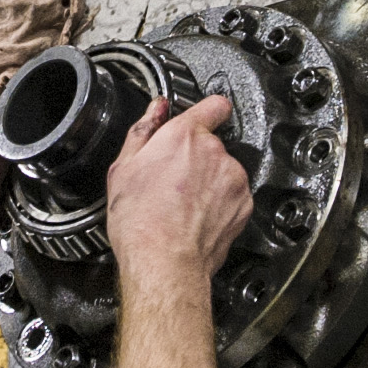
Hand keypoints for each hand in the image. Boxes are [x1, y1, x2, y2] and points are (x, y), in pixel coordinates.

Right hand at [106, 95, 249, 283]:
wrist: (164, 262)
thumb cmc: (140, 221)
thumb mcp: (123, 168)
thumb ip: (143, 130)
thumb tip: (156, 110)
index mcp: (184, 135)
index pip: (213, 105)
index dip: (208, 111)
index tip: (205, 117)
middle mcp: (214, 151)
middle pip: (211, 145)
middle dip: (195, 158)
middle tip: (171, 180)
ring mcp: (233, 178)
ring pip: (223, 171)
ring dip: (209, 181)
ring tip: (182, 204)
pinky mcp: (244, 204)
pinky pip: (233, 195)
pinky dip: (220, 203)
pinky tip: (196, 217)